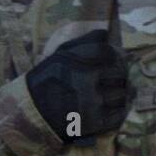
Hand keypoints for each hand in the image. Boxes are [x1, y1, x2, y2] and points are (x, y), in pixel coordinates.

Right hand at [26, 30, 128, 144]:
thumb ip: (85, 42)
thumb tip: (106, 33)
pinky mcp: (95, 122)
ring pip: (123, 93)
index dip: (114, 54)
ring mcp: (92, 103)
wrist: (32, 112)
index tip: (113, 58)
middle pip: (120, 73)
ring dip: (120, 92)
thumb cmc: (49, 79)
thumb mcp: (61, 54)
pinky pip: (120, 113)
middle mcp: (86, 81)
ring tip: (112, 92)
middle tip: (114, 77)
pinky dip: (119, 110)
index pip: (109, 51)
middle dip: (118, 73)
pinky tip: (113, 106)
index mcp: (77, 62)